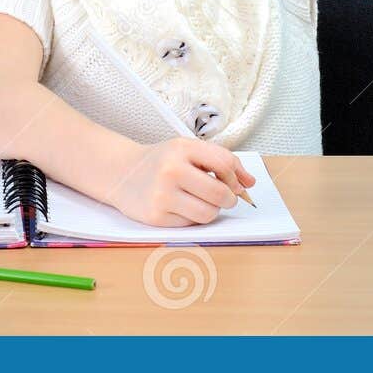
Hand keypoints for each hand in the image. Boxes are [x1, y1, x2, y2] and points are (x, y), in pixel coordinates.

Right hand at [105, 137, 256, 226]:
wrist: (122, 173)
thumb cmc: (162, 161)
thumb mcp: (188, 150)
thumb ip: (222, 161)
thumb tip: (250, 183)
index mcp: (182, 148)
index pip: (224, 164)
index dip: (237, 177)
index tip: (235, 183)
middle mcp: (171, 170)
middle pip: (220, 194)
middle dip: (229, 199)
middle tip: (224, 198)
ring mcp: (162, 195)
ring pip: (208, 213)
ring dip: (212, 210)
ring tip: (202, 201)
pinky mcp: (156, 217)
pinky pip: (191, 224)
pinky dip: (193, 217)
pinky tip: (182, 207)